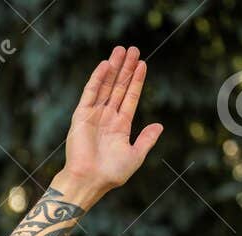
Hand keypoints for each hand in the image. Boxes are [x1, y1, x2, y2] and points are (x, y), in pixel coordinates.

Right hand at [51, 46, 162, 207]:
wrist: (89, 180)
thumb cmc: (111, 173)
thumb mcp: (135, 155)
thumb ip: (146, 139)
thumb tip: (159, 126)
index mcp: (120, 126)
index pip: (131, 97)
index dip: (137, 81)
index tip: (143, 64)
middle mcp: (107, 118)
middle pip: (119, 87)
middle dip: (126, 68)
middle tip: (133, 49)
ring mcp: (94, 115)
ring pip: (106, 86)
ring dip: (113, 68)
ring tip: (121, 50)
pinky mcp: (81, 115)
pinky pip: (90, 93)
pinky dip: (97, 79)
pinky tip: (105, 65)